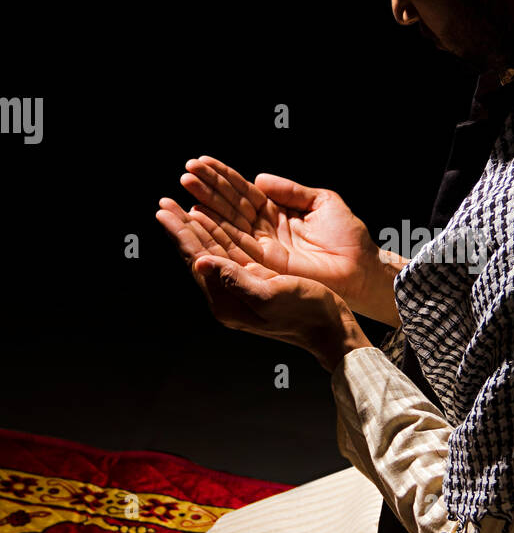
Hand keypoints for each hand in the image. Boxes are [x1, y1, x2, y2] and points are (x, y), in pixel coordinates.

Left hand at [154, 202, 370, 370]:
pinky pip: (227, 254)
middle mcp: (227, 296)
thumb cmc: (306, 312)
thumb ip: (234, 281)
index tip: (164, 211)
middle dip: (181, 228)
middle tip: (164, 203)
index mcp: (226, 301)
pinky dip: (217, 234)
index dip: (180, 234)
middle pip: (198, 254)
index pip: (197, 260)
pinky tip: (213, 223)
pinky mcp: (253, 283)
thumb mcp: (270, 296)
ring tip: (180, 207)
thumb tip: (200, 262)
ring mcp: (239, 290)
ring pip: (211, 252)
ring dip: (196, 228)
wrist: (330, 328)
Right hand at [157, 155, 401, 324]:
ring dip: (204, 208)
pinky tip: (197, 215)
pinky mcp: (265, 264)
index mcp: (277, 212)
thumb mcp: (321, 201)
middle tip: (184, 174)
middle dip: (206, 190)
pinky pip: (236, 245)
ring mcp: (263, 248)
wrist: (362, 267)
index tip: (200, 162)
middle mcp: (265, 230)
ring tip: (182, 190)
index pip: (244, 192)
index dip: (223, 177)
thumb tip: (258, 178)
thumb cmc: (348, 236)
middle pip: (230, 206)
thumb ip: (290, 190)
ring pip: (227, 224)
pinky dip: (215, 231)